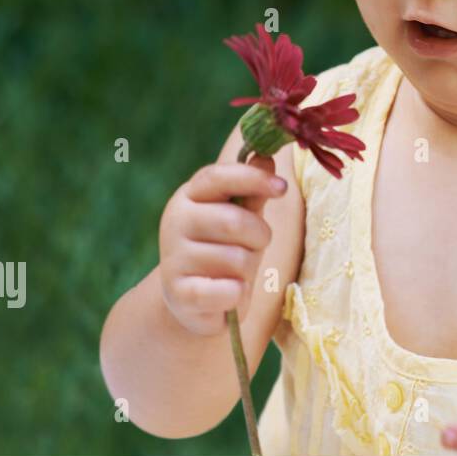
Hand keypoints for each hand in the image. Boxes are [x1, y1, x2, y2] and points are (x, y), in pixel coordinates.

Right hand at [158, 155, 285, 335]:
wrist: (193, 299)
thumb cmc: (225, 248)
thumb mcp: (242, 216)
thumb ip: (253, 191)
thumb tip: (266, 157)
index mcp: (190, 196)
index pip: (217, 177)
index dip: (252, 178)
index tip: (282, 187)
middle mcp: (175, 222)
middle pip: (234, 220)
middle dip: (259, 235)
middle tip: (257, 245)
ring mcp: (174, 258)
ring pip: (236, 259)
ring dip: (249, 269)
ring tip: (236, 273)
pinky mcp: (179, 294)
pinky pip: (228, 291)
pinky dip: (239, 294)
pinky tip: (231, 293)